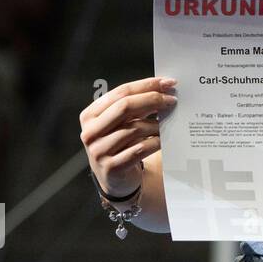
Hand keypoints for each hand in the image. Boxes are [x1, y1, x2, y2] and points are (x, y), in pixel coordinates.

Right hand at [79, 77, 176, 196]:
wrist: (116, 179)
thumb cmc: (122, 144)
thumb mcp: (122, 123)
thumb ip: (136, 106)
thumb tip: (164, 87)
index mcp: (90, 115)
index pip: (120, 92)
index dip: (146, 85)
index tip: (168, 82)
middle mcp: (90, 132)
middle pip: (125, 107)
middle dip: (152, 100)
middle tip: (172, 100)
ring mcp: (98, 151)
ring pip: (134, 129)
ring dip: (156, 124)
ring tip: (169, 123)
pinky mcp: (111, 168)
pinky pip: (140, 149)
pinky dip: (155, 142)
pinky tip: (164, 139)